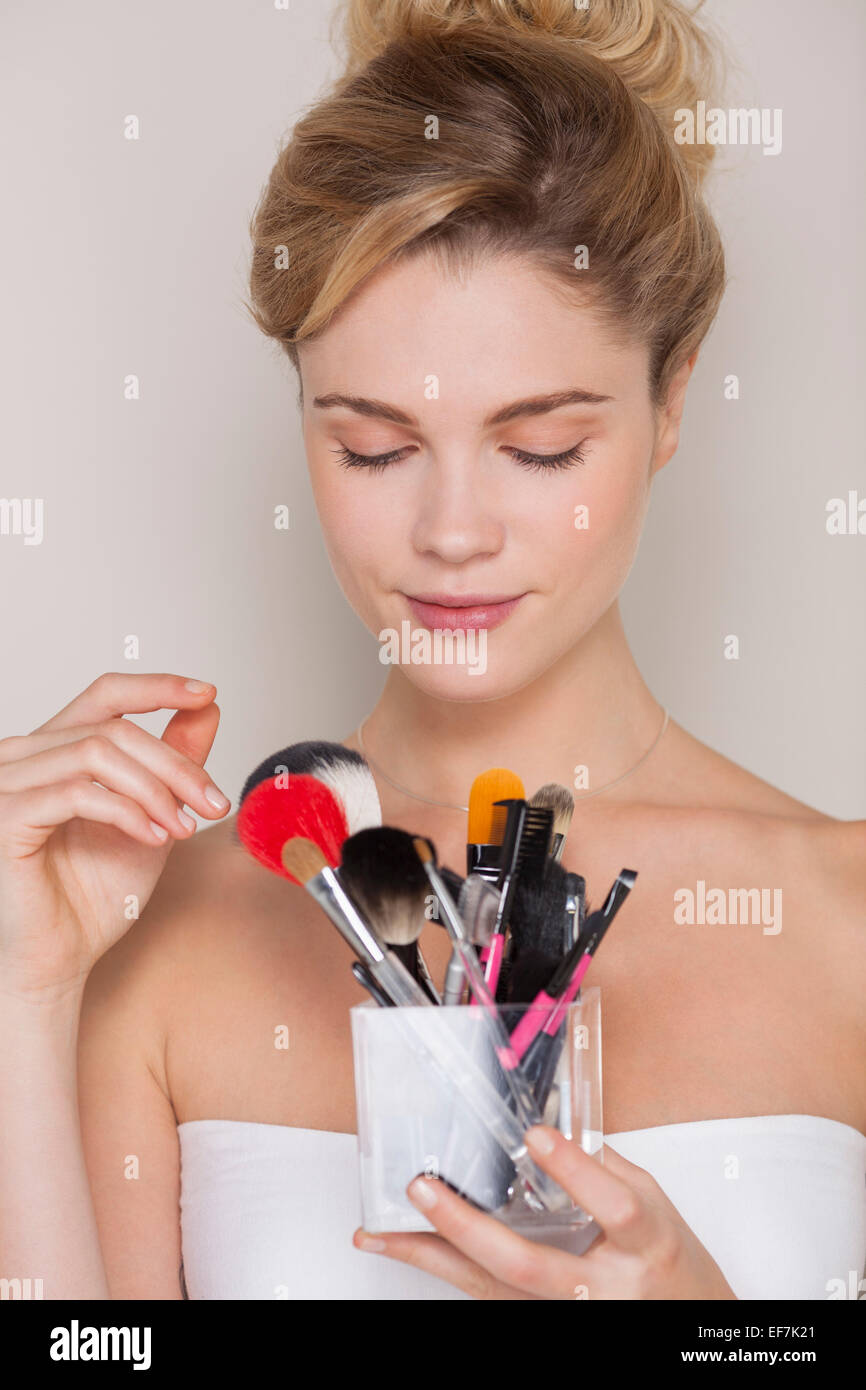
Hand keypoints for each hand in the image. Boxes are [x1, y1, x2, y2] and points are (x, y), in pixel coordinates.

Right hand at [0, 672, 229, 998]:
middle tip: (213, 804)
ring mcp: (7, 782)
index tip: (208, 693)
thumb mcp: (153, 815)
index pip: (105, 694)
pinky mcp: (5, 817)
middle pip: (114, 728)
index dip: (157, 687)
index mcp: (55, 748)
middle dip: (176, 765)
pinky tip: (155, 837)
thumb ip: (174, 762)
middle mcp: (24, 755)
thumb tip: (208, 707)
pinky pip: (77, 793)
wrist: (61, 958)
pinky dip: (127, 812)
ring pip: (97, 753)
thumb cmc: (97, 894)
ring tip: (182, 828)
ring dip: (155, 790)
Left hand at [353, 1125, 737, 1299]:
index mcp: (644, 1247)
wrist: (686, 1325)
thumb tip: (554, 1129)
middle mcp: (600, 1290)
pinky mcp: (541, 1319)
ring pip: (490, 1289)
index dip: (577, 1172)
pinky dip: (442, 1268)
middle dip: (467, 1227)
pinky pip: (485, 1294)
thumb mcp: (659, 1205)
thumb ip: (608, 1167)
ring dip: (429, 1258)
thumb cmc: (671, 1263)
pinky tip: (405, 1248)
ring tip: (380, 1231)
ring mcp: (566, 1313)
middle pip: (527, 1266)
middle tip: (423, 1190)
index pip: (614, 1210)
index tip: (539, 1135)